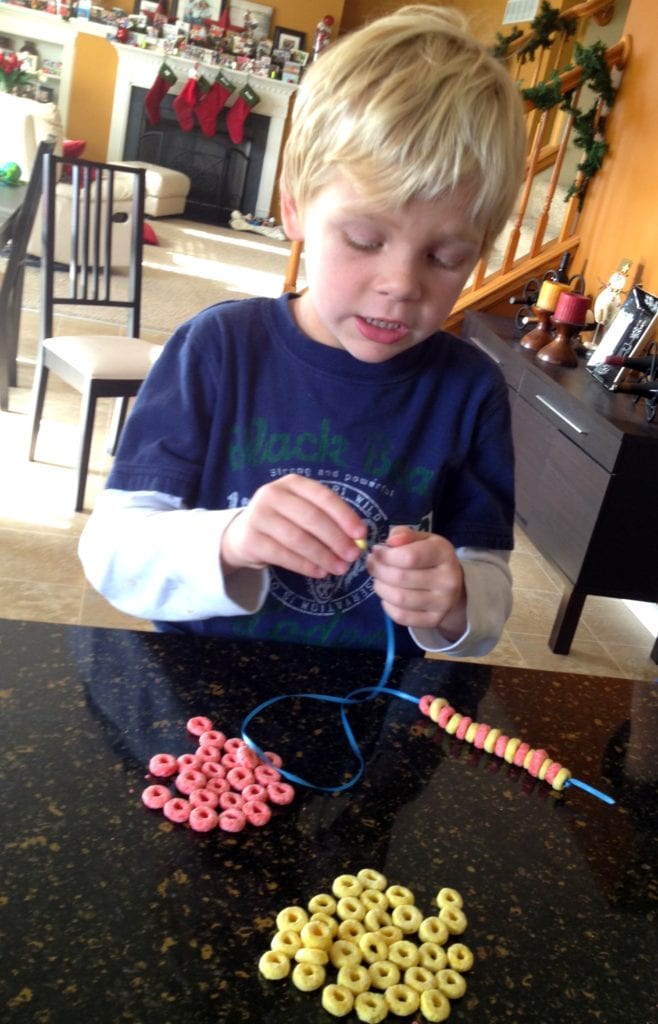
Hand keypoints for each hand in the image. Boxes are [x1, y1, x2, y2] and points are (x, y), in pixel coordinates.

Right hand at [221, 474, 366, 578]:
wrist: (244, 534)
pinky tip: (320, 572)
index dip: (345, 516)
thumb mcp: (303, 510)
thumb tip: (357, 539)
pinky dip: (305, 566)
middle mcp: (272, 494)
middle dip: (336, 539)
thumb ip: (328, 519)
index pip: (323, 497)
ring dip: (323, 556)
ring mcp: (258, 516)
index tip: (361, 534)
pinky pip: (283, 555)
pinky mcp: (251, 540)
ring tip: (340, 568)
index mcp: (292, 483)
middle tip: (353, 556)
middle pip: (312, 518)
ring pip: (298, 539)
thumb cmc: (284, 520)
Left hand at [367, 526, 466, 638]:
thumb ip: (404, 535)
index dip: (385, 555)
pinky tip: (388, 595)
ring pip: (399, 598)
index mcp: (444, 554)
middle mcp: (448, 580)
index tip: (376, 551)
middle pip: (400, 578)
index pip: (409, 557)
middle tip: (372, 564)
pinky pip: (401, 616)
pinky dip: (387, 605)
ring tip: (379, 579)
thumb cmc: (430, 557)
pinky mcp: (434, 620)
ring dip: (380, 587)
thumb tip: (391, 541)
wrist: (452, 585)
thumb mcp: (421, 539)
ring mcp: (442, 603)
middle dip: (378, 570)